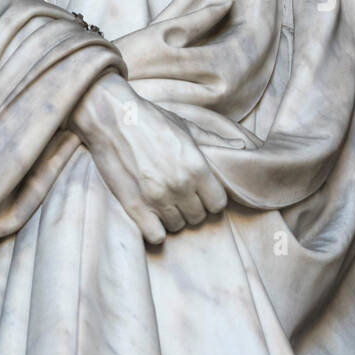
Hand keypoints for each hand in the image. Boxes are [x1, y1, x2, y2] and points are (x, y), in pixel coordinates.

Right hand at [69, 72, 227, 245]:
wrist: (113, 118)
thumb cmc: (152, 120)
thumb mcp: (188, 126)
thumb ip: (215, 141)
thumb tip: (241, 147)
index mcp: (197, 167)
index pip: (218, 204)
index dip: (211, 199)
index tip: (201, 193)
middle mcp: (180, 186)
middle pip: (198, 217)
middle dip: (192, 208)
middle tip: (181, 196)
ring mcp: (157, 198)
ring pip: (177, 226)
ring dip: (173, 217)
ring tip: (164, 202)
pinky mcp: (135, 206)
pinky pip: (156, 236)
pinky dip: (155, 230)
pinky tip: (151, 215)